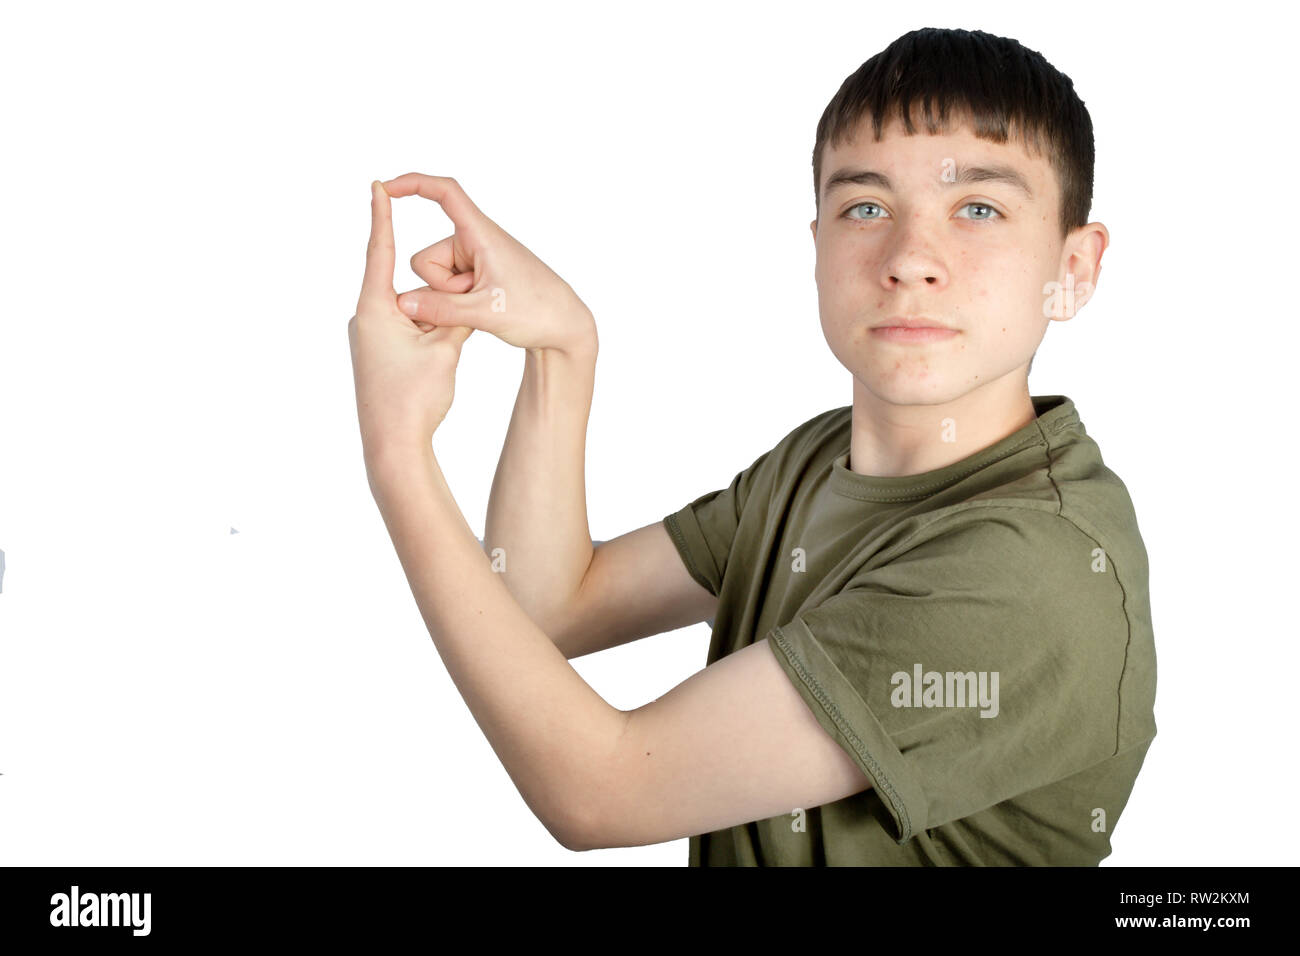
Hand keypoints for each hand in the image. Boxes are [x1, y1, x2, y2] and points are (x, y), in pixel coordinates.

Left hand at [349, 180, 472, 448]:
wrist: (392, 447)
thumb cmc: (415, 398)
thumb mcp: (446, 349)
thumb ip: (455, 316)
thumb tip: (462, 303)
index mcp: (375, 308)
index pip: (379, 250)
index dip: (382, 217)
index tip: (377, 186)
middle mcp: (365, 319)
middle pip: (408, 290)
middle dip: (436, 303)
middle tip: (446, 339)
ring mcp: (369, 340)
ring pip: (414, 317)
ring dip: (435, 329)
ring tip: (439, 364)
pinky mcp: (376, 358)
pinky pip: (409, 336)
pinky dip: (427, 343)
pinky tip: (434, 370)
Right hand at [381, 172, 597, 357]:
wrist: (564, 327)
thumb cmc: (537, 312)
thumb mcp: (486, 313)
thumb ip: (442, 309)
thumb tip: (403, 303)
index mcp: (482, 235)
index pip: (445, 193)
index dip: (413, 184)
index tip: (386, 187)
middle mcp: (476, 241)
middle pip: (426, 259)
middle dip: (439, 287)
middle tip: (479, 300)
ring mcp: (475, 260)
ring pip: (433, 278)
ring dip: (449, 298)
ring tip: (486, 305)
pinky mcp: (476, 276)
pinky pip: (445, 288)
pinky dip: (454, 303)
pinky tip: (482, 310)